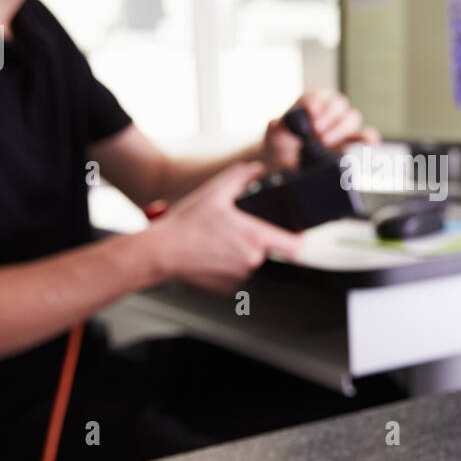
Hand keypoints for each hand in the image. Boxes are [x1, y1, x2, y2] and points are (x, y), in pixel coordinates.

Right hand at [146, 161, 304, 294]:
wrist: (161, 253)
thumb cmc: (185, 225)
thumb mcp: (215, 192)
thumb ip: (241, 176)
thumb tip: (258, 170)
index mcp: (254, 236)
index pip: (294, 246)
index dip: (298, 241)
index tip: (299, 238)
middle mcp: (251, 260)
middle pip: (266, 250)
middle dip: (254, 241)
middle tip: (231, 232)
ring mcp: (240, 278)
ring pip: (250, 263)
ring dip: (239, 254)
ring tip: (216, 243)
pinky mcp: (228, 290)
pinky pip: (236, 276)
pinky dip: (227, 268)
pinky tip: (210, 257)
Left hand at [261, 88, 380, 172]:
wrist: (283, 164)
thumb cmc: (278, 145)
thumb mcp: (272, 135)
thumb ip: (274, 127)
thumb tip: (278, 122)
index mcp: (310, 103)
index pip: (320, 93)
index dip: (317, 101)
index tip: (310, 114)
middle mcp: (327, 112)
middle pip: (339, 103)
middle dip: (329, 116)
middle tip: (316, 131)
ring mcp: (338, 126)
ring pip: (352, 117)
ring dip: (341, 128)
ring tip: (325, 141)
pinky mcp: (348, 141)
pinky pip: (364, 135)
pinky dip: (368, 136)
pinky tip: (369, 142)